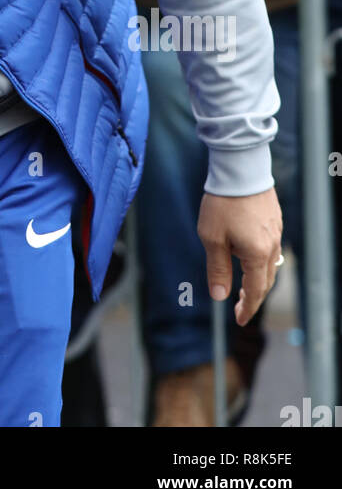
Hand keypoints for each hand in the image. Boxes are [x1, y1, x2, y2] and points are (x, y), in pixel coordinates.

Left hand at [197, 187, 283, 325]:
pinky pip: (270, 248)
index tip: (239, 320)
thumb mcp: (212, 238)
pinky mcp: (274, 219)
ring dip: (257, 278)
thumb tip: (219, 296)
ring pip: (269, 265)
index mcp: (257, 255)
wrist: (240, 168)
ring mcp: (275, 232)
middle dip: (252, 297)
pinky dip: (260, 260)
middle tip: (239, 307)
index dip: (246, 308)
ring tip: (242, 285)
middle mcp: (271, 246)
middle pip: (265, 281)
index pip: (254, 291)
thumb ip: (217, 268)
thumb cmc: (223, 203)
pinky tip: (248, 255)